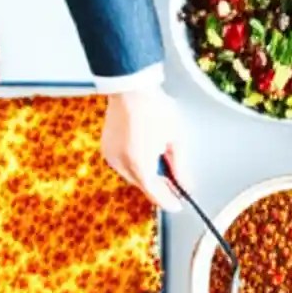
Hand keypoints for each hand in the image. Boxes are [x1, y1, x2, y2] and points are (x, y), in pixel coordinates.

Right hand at [100, 87, 188, 211]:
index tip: (178, 205)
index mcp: (140, 164)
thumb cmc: (156, 110)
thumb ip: (180, 168)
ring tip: (161, 163)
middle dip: (158, 187)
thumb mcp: (175, 140)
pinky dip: (135, 164)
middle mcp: (121, 163)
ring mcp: (111, 156)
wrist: (131, 88)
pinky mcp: (106, 148)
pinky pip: (123, 165)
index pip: (155, 193)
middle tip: (174, 185)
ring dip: (147, 174)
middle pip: (143, 185)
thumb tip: (185, 186)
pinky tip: (146, 154)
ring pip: (132, 176)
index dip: (168, 201)